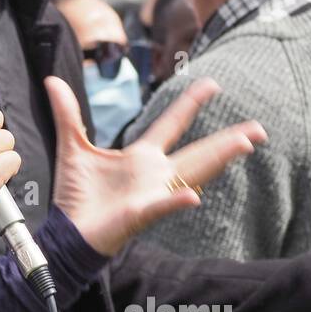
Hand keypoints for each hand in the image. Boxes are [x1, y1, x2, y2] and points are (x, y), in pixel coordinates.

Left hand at [45, 75, 266, 256]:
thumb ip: (67, 114)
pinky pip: (162, 206)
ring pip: (192, 173)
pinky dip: (176, 202)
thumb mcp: (72, 146)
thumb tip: (52, 80)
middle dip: (227, 140)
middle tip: (258, 129)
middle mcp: (154, 174)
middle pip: (198, 151)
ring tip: (245, 144)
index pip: (171, 124)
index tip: (212, 84)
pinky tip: (194, 197)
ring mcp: (152, 194)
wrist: (66, 231)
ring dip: (218, 159)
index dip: (190, 104)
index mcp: (141, 156)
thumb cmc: (74, 195)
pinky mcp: (140, 213)